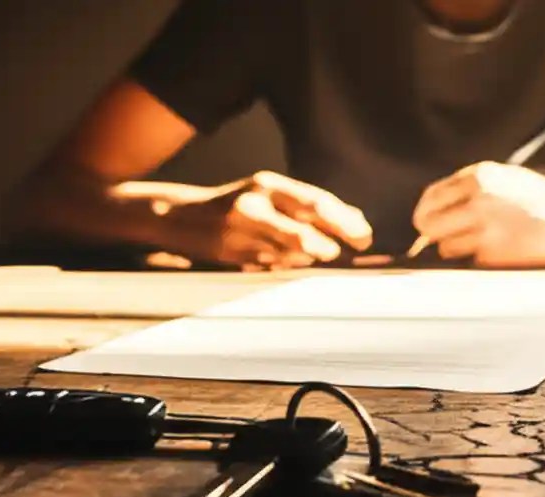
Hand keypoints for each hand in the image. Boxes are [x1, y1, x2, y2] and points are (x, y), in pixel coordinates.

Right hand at [123, 171, 371, 270]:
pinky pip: (273, 263)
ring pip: (292, 248)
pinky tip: (290, 260)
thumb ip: (305, 208)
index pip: (317, 201)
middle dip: (336, 237)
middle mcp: (256, 202)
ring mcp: (242, 228)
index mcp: (268, 184)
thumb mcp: (269, 197)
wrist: (180, 215)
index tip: (365, 236)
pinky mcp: (232, 251)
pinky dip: (288, 264)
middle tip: (351, 249)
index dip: (345, 220)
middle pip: (308, 222)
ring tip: (321, 253)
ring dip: (312, 254)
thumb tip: (354, 220)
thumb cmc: (236, 206)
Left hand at [412, 162, 544, 267]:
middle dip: (430, 233)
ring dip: (456, 247)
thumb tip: (434, 208)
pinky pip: (470, 259)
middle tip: (440, 237)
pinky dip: (477, 257)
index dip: (425, 211)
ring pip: (445, 246)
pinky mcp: (493, 252)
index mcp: (479, 176)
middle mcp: (477, 200)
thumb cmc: (540, 199)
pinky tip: (498, 248)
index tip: (426, 220)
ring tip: (482, 240)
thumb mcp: (504, 178)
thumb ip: (471, 187)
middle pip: (428, 224)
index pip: (431, 196)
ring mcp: (484, 228)